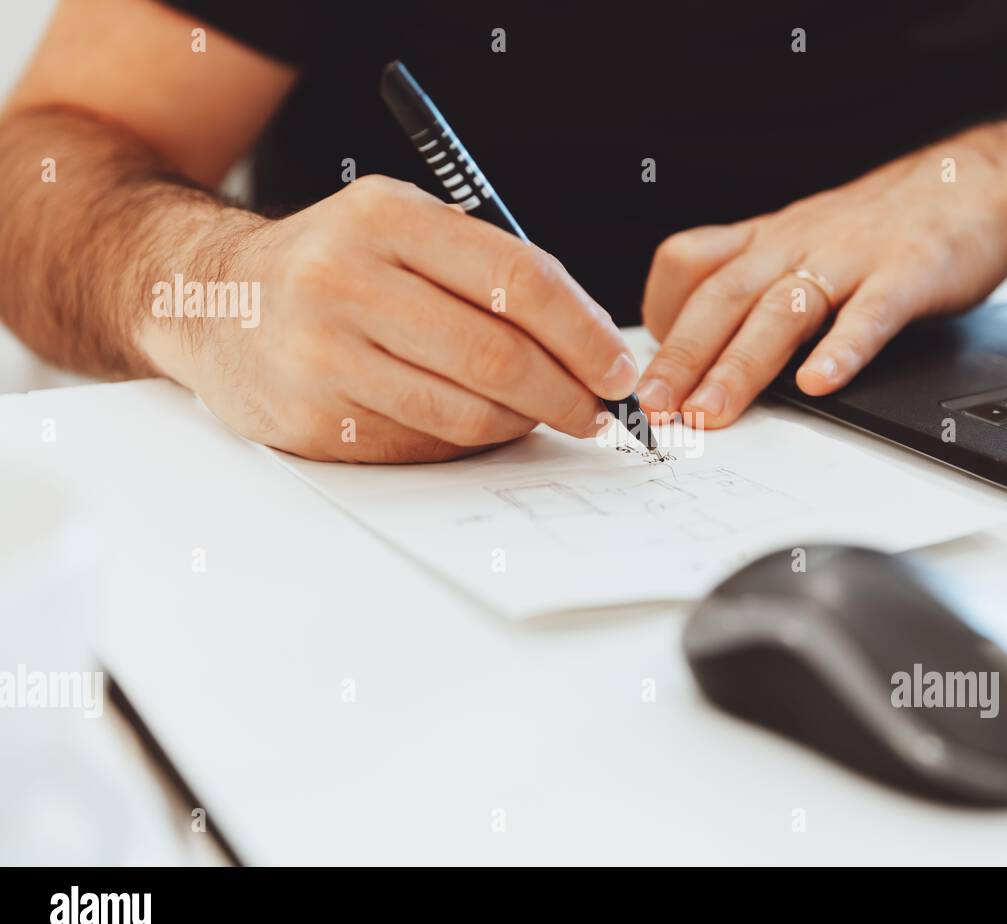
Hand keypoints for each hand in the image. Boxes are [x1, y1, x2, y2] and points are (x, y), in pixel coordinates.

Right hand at [139, 175, 639, 461]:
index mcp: (385, 217)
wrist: (210, 299)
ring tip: (542, 416)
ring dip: (523, 424)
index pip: (516, 279)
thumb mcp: (402, 227)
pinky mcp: (310, 418)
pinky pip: (422, 445)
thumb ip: (486, 268)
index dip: (583, 334)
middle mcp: (346, 280)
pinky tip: (476, 425)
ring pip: (464, 412)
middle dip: (568, 394)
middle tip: (598, 413)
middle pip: (497, 356)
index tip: (619, 370)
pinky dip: (467, 442)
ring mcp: (321, 355)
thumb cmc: (335, 263)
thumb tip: (589, 341)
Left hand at [638, 123, 1006, 426]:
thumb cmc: (881, 225)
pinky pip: (871, 312)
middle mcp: (796, 243)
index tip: (639, 374)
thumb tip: (702, 351)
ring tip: (712, 412)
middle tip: (652, 410)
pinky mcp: (909, 271)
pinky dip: (843, 349)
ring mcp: (851, 256)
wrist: (973, 181)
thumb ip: (756, 286)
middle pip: (722, 299)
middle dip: (681, 358)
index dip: (659, 318)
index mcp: (766, 239)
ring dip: (741, 365)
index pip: (688, 266)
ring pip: (782, 311)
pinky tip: (821, 384)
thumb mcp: (802, 243)